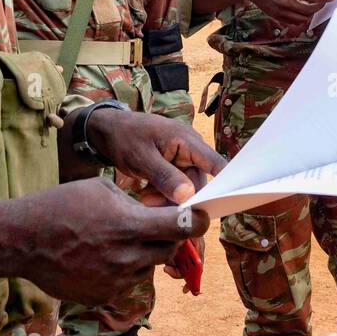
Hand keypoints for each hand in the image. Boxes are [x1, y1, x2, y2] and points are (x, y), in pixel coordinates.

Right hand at [13, 178, 208, 304]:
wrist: (23, 240)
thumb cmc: (61, 206)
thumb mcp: (102, 189)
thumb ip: (135, 203)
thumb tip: (159, 210)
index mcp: (129, 226)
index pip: (182, 228)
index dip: (197, 222)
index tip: (202, 217)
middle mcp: (127, 257)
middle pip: (168, 250)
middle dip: (166, 238)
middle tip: (151, 226)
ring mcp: (115, 281)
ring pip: (146, 267)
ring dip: (140, 254)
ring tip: (112, 240)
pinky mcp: (102, 296)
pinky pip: (125, 282)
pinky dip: (120, 270)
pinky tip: (97, 256)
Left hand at [86, 107, 224, 204]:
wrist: (109, 130)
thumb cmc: (125, 137)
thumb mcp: (141, 158)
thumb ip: (165, 176)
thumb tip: (188, 196)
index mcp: (188, 141)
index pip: (216, 163)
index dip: (226, 183)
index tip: (225, 204)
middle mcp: (191, 149)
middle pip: (199, 183)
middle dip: (180, 198)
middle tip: (151, 205)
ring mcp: (184, 158)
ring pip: (187, 188)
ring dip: (169, 198)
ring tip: (144, 199)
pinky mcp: (175, 167)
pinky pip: (177, 187)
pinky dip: (164, 194)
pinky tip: (146, 195)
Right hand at [241, 0, 335, 32]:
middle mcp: (284, 1)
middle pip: (308, 11)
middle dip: (319, 8)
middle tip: (322, 4)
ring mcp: (279, 11)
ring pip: (302, 19)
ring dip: (310, 15)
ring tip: (312, 8)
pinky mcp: (275, 16)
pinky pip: (292, 23)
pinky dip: (300, 20)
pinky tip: (302, 14)